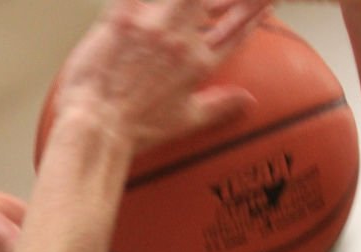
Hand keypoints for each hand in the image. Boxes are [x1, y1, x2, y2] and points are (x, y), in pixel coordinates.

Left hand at [54, 0, 269, 151]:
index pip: (234, 32)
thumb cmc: (135, 131)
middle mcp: (180, 39)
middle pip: (209, 3)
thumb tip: (247, 102)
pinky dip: (135, 1)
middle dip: (219, 3)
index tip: (262, 6)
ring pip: (182, 0)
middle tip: (214, 6)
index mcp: (197, 64)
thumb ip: (218, 107)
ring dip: (185, 4)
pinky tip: (133, 3)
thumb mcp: (184, 121)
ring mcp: (152, 24)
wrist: (97, 128)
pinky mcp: (122, 16)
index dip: (251, 16)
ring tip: (180, 8)